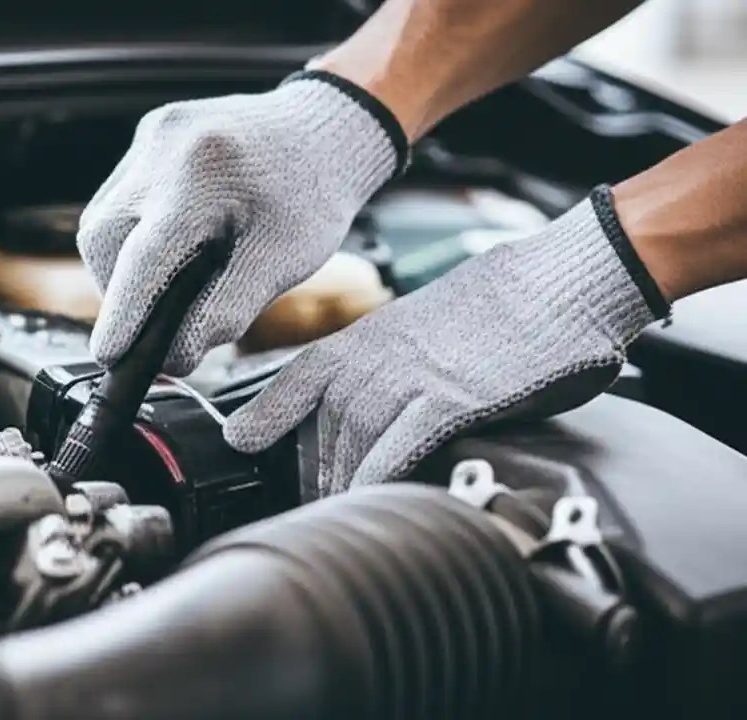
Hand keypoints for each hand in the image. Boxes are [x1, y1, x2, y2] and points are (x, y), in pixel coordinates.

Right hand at [79, 71, 406, 374]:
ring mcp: (152, 136)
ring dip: (120, 263)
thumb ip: (223, 313)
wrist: (329, 129)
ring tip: (162, 285)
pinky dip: (132, 234)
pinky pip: (119, 196)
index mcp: (202, 178)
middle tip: (144, 325)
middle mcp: (165, 147)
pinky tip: (169, 247)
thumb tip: (172, 355)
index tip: (110, 357)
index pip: (143, 259)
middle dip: (116, 290)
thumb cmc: (313, 197)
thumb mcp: (281, 263)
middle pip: (102, 237)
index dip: (122, 315)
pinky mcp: (150, 134)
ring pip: (102, 217)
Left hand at [224, 187, 669, 496]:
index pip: (298, 376)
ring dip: (341, 481)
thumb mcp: (430, 325)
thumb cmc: (506, 308)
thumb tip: (380, 405)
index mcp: (371, 334)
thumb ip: (395, 362)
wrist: (563, 278)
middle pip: (323, 420)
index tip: (241, 441)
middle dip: (312, 468)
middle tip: (314, 503)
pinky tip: (376, 501)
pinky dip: (380, 477)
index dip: (265, 412)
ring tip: (341, 513)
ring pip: (352, 437)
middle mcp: (380, 353)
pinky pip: (400, 446)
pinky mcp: (453, 397)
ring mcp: (413, 374)